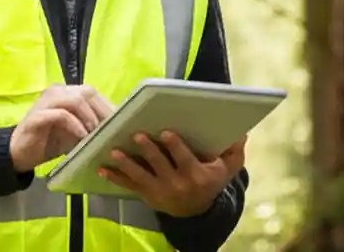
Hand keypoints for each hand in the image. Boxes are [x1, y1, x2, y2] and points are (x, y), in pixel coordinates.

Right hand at [9, 84, 115, 171]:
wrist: (20, 153)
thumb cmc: (50, 141)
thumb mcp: (76, 132)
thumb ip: (92, 125)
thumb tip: (118, 128)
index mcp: (67, 92)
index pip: (93, 93)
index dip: (108, 107)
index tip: (121, 125)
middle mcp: (57, 91)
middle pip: (87, 92)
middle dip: (102, 112)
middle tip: (109, 131)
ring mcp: (46, 102)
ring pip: (75, 100)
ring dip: (89, 118)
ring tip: (95, 134)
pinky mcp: (37, 115)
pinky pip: (61, 115)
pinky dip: (75, 125)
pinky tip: (81, 137)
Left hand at [98, 131, 246, 217]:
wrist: (196, 212)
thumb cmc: (211, 181)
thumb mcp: (227, 169)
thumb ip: (234, 151)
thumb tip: (242, 132)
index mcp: (197, 176)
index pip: (184, 159)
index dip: (175, 146)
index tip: (165, 132)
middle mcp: (177, 185)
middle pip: (160, 165)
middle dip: (148, 150)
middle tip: (137, 135)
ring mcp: (159, 192)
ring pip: (140, 176)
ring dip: (126, 164)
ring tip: (114, 152)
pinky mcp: (146, 195)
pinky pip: (128, 186)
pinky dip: (114, 177)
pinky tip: (101, 168)